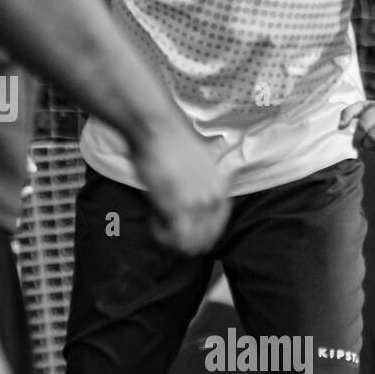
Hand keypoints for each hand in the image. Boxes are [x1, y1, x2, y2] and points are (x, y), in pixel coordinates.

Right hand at [131, 119, 229, 255]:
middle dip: (181, 239)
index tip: (175, 219)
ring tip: (157, 219)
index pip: (215, 228)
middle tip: (163, 224)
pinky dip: (161, 235)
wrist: (157, 128)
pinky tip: (153, 217)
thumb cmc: (168, 141)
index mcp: (221, 189)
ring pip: (190, 244)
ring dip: (171, 238)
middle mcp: (214, 200)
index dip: (194, 230)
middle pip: (204, 241)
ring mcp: (198, 205)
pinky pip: (174, 238)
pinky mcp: (179, 208)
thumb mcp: (192, 167)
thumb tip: (183, 201)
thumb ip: (194, 188)